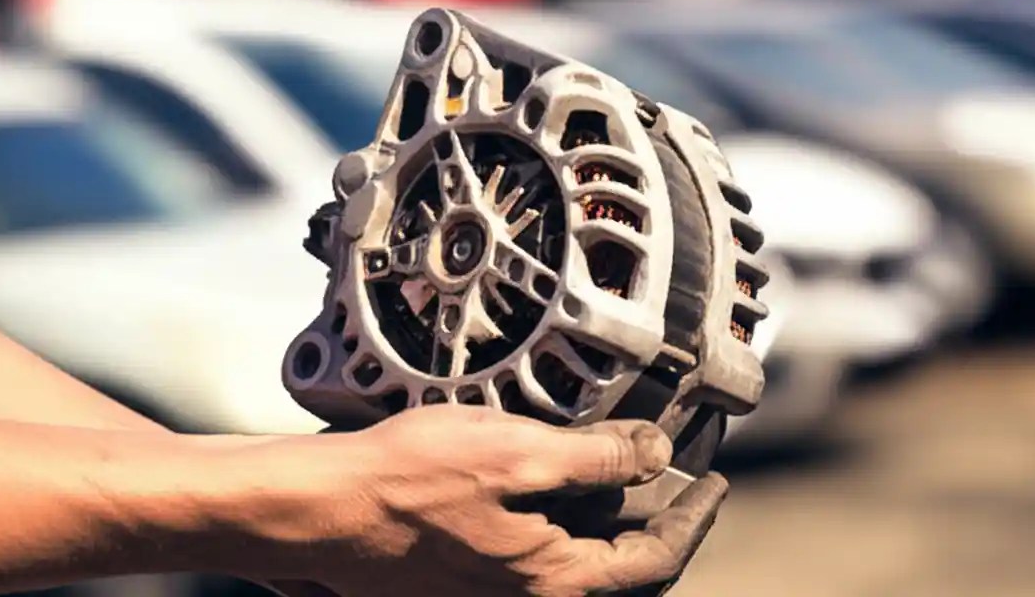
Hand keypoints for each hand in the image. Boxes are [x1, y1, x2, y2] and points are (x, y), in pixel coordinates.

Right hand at [236, 405, 727, 596]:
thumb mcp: (516, 452)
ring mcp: (496, 591)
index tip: (715, 481)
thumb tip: (657, 456)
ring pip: (581, 561)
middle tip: (680, 477)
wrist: (319, 511)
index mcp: (555, 578)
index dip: (694, 516)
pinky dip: (566, 522)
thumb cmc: (405, 480)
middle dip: (658, 520)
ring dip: (610, 518)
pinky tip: (556, 482)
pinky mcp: (468, 577)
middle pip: (622, 568)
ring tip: (622, 470)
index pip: (655, 556)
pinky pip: (541, 556)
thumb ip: (597, 457)